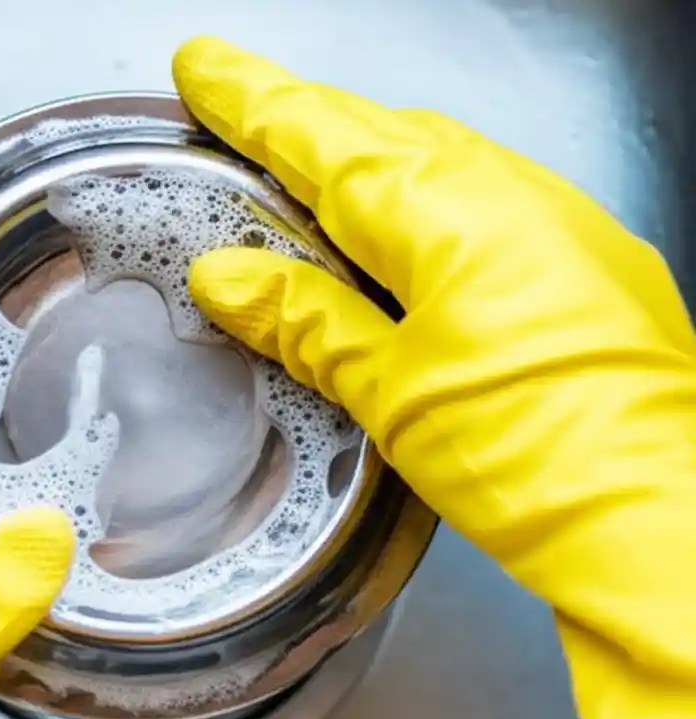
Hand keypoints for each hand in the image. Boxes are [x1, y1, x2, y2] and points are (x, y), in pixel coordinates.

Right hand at [175, 37, 695, 718]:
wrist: (666, 514)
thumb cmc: (539, 457)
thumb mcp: (392, 391)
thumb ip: (305, 321)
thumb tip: (225, 276)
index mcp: (438, 209)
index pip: (318, 134)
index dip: (252, 100)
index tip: (204, 68)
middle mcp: (503, 189)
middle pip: (374, 128)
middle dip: (299, 115)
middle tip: (238, 107)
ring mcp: (553, 216)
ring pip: (434, 155)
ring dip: (361, 150)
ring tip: (304, 168)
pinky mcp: (584, 255)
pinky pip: (483, 191)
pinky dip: (422, 192)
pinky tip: (401, 228)